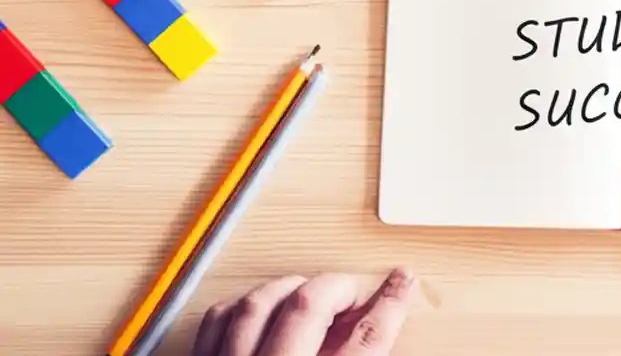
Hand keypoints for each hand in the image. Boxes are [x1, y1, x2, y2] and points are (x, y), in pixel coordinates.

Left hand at [192, 269, 415, 355]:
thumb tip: (372, 327)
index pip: (368, 340)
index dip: (392, 304)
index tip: (402, 282)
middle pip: (308, 307)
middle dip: (335, 287)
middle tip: (351, 291)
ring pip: (256, 306)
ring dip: (286, 290)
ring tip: (305, 292)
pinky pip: (215, 323)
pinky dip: (240, 307)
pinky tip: (256, 308)